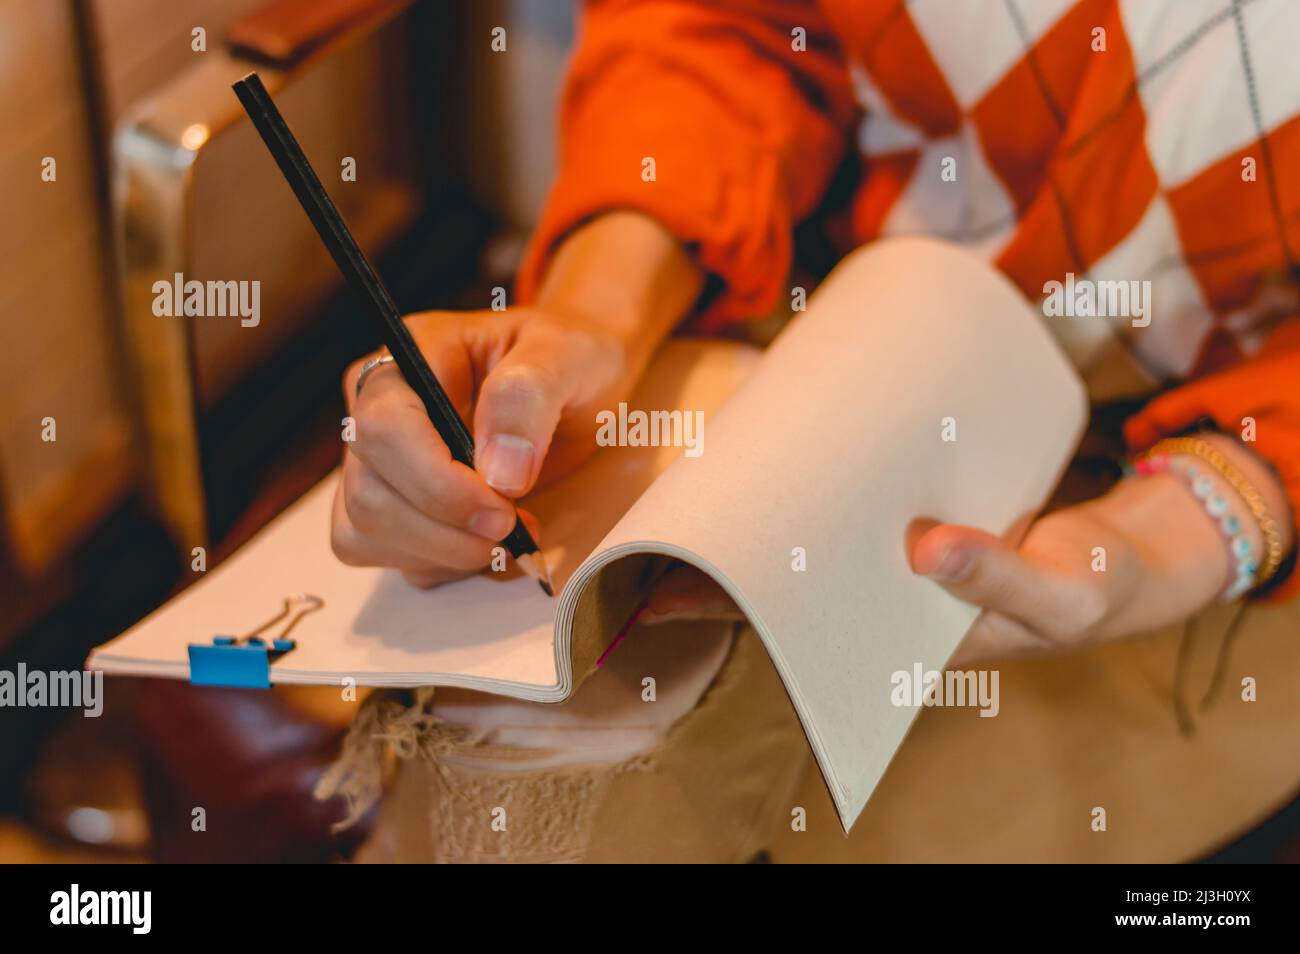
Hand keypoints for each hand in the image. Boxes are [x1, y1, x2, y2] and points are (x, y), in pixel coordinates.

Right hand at [330, 211, 704, 587]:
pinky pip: (383, 554)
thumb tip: (499, 473)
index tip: (503, 504)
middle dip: (448, 527)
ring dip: (444, 551)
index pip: (384, 427)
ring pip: (367, 530)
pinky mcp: (388, 503)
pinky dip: (437, 563)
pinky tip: (484, 543)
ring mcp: (377, 461)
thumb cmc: (567, 358)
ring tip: (509, 535)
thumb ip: (528, 397)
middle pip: (370, 492)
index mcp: (409, 358)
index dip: (437, 481)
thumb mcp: (566, 355)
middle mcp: (377, 409)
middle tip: (517, 527)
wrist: (583, 382)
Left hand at [643, 436, 1292, 666]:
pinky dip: (823, 481)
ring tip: (716, 476)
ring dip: (773, 516)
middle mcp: (890, 606)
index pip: (801, 637)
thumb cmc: (1098, 590)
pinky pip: (855, 502)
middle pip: (796, 585)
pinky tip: (789, 445)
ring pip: (820, 540)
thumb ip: (998, 574)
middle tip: (683, 514)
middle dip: (738, 558)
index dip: (739, 614)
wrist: (1134, 560)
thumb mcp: (1060, 593)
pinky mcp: (920, 520)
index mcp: (902, 646)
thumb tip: (924, 548)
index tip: (684, 579)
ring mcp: (901, 561)